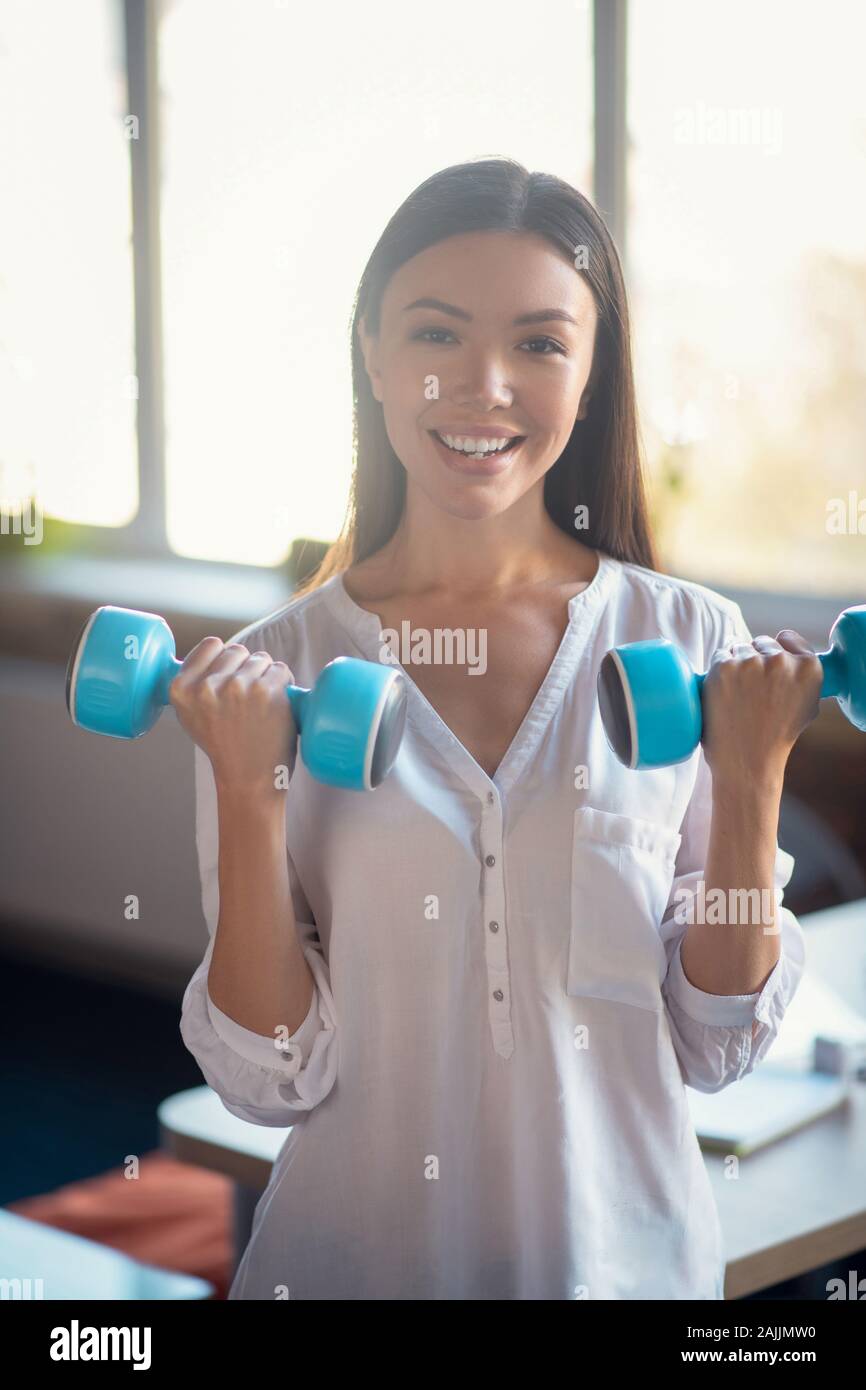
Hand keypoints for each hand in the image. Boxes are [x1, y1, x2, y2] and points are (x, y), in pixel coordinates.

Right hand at [169, 637, 297, 796]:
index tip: (230, 677)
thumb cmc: (225, 746)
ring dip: (266, 676)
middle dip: (246, 668)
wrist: (249, 779)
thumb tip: (213, 652)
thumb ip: (195, 684)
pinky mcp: (266, 691)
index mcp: (182, 689)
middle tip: (248, 699)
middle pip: (237, 650)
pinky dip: (284, 684)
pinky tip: (276, 706)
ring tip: (261, 706)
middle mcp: (207, 687)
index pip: (210, 645)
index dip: (225, 658)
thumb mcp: (191, 715)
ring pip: (261, 658)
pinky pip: (281, 670)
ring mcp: (238, 687)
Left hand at [701, 629, 823, 788]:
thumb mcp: (806, 707)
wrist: (747, 762)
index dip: (777, 650)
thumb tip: (791, 655)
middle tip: (750, 691)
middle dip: (754, 660)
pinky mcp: (724, 667)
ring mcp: (751, 663)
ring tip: (737, 696)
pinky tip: (724, 693)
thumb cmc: (775, 738)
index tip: (769, 666)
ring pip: (738, 647)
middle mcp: (782, 662)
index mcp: (809, 668)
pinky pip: (720, 656)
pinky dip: (718, 671)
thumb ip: (803, 678)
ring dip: (735, 665)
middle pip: (761, 642)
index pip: (787, 638)